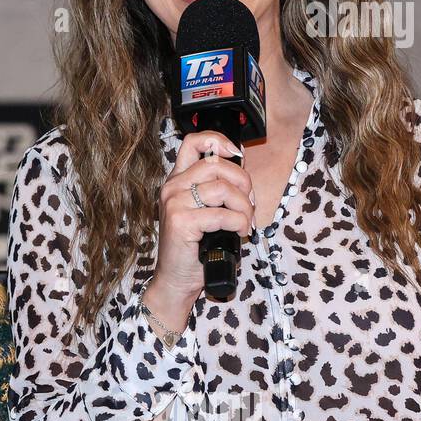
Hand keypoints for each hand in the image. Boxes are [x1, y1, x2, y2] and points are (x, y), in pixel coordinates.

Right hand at [154, 131, 254, 301]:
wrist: (176, 279)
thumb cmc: (194, 248)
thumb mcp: (204, 211)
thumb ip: (216, 190)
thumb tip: (244, 178)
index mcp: (177, 180)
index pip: (193, 142)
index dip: (218, 141)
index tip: (236, 153)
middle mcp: (172, 187)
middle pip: (217, 165)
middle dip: (243, 183)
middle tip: (249, 204)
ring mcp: (174, 203)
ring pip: (223, 188)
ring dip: (244, 207)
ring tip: (245, 222)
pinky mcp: (181, 221)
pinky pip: (222, 214)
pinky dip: (239, 223)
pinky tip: (239, 233)